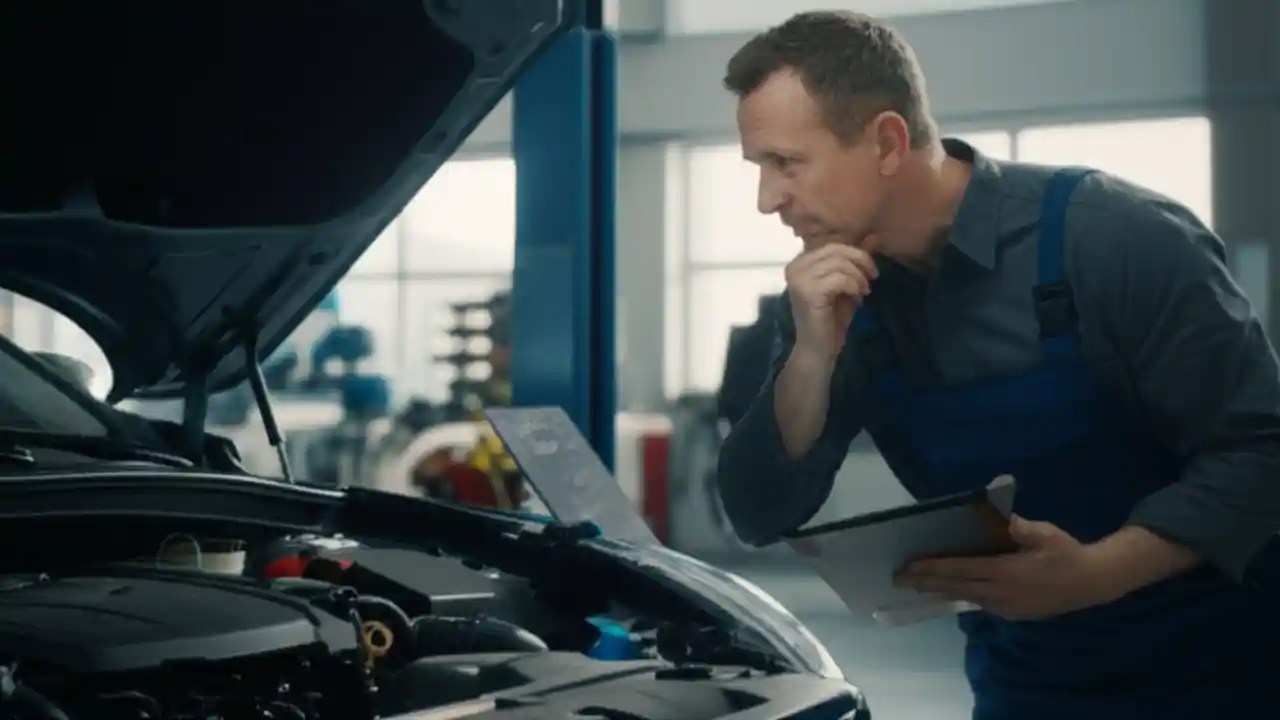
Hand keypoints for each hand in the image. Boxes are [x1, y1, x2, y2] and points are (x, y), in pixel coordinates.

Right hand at [784, 238, 878, 358]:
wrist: (818, 349)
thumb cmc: (830, 318)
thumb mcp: (847, 284)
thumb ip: (855, 260)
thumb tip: (873, 235)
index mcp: (799, 263)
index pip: (832, 245)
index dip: (855, 253)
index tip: (869, 271)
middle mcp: (794, 267)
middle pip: (836, 249)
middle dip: (860, 261)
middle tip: (872, 278)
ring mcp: (799, 279)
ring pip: (839, 263)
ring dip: (858, 276)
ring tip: (864, 291)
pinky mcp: (809, 292)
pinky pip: (840, 278)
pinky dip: (854, 286)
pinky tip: (857, 298)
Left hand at [892, 515, 1125, 621]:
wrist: (1093, 583)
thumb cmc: (1067, 553)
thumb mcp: (1046, 534)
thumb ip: (1022, 528)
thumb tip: (1003, 519)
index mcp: (1006, 573)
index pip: (959, 570)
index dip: (932, 569)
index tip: (908, 566)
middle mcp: (1001, 594)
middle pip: (955, 587)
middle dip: (925, 582)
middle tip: (898, 578)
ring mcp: (1006, 607)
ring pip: (965, 597)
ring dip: (941, 590)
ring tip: (918, 583)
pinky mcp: (1012, 613)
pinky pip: (980, 603)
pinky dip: (962, 594)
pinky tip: (951, 589)